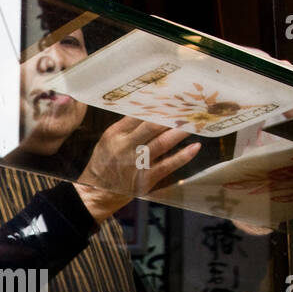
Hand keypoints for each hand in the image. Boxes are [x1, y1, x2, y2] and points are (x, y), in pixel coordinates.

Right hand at [74, 117, 200, 221]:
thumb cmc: (104, 163)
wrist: (97, 192)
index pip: (138, 114)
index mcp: (116, 134)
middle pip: (151, 126)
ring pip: (162, 143)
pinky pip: (167, 165)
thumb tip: (150, 110)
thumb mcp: (108, 140)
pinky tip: (195, 147)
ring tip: (195, 122)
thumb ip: (127, 127)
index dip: (157, 105)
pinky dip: (183, 156)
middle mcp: (126, 147)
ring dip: (180, 132)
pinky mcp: (146, 179)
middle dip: (171, 115)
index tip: (172, 98)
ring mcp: (137, 163)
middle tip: (188, 107)